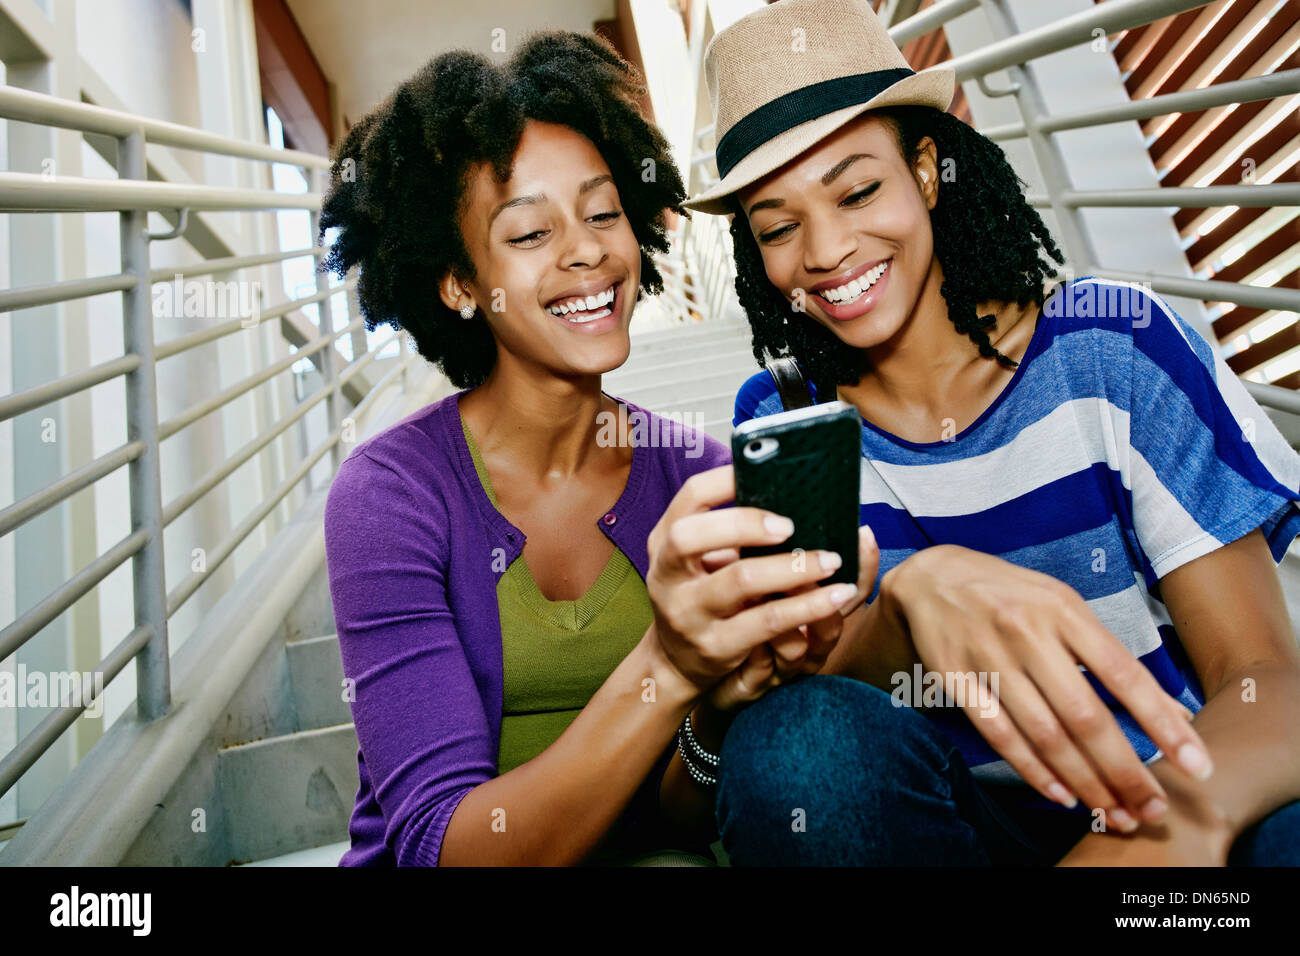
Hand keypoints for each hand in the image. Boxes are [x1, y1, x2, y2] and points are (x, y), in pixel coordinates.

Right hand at [645, 466, 859, 701]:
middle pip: (692, 536)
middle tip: (791, 526)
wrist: (678, 661)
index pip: (690, 496)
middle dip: (744, 524)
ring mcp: (688, 612)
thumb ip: (728, 530)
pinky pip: (767, 621)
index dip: (727, 480)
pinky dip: (807, 606)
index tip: (767, 473)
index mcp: (665, 539)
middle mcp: (667, 574)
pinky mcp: (715, 645)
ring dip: (792, 568)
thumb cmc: (701, 594)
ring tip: (830, 560)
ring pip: (739, 580)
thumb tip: (788, 494)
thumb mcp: (699, 558)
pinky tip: (834, 596)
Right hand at [887, 544, 1213, 830]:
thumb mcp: (1063, 605)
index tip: (1196, 763)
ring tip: (1113, 811)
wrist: (933, 578)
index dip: (1161, 724)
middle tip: (1151, 808)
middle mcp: (1027, 633)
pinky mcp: (955, 679)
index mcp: (1063, 610)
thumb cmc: (1011, 595)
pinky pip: (999, 735)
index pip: (1123, 675)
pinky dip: (1032, 770)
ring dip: (1084, 781)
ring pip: (1044, 733)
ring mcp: (988, 657)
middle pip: (1085, 716)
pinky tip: (1061, 793)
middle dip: (1124, 770)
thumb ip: (1108, 655)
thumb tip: (1168, 712)